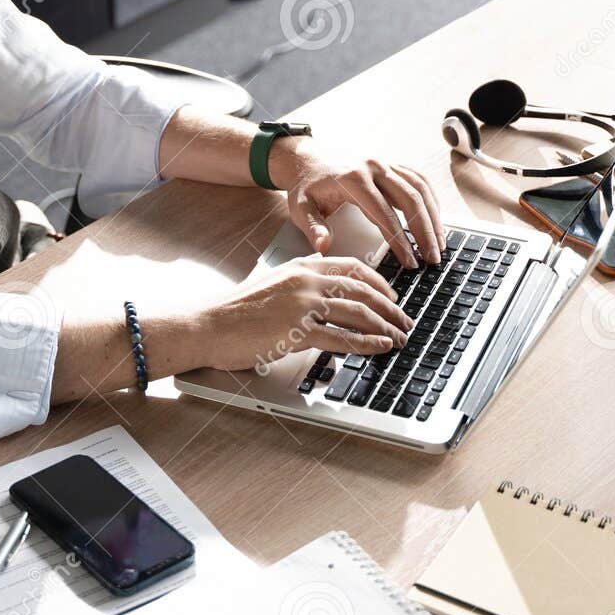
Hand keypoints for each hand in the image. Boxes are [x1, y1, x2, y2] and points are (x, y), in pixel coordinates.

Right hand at [193, 254, 411, 371]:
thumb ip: (301, 281)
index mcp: (302, 266)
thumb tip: (325, 284)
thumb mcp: (274, 284)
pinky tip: (380, 348)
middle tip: (404, 321)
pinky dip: (367, 343)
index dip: (378, 282)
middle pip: (363, 290)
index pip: (352, 268)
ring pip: (359, 313)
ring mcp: (304, 304)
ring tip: (398, 337)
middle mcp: (307, 280)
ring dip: (385, 327)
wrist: (209, 325)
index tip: (392, 296)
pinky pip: (343, 337)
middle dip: (390, 308)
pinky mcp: (299, 330)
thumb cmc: (237, 311)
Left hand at [272, 140, 444, 267]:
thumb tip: (323, 248)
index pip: (383, 214)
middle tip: (432, 258)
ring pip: (420, 188)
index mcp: (353, 180)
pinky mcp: (391, 164)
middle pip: (410, 199)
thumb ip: (314, 228)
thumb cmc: (306, 186)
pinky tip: (435, 219)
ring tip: (439, 244)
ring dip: (434, 216)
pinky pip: (418, 179)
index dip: (399, 240)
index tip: (410, 261)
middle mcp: (373, 167)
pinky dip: (431, 199)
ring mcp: (384, 163)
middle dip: (424, 231)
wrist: (306, 160)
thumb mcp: (301, 208)